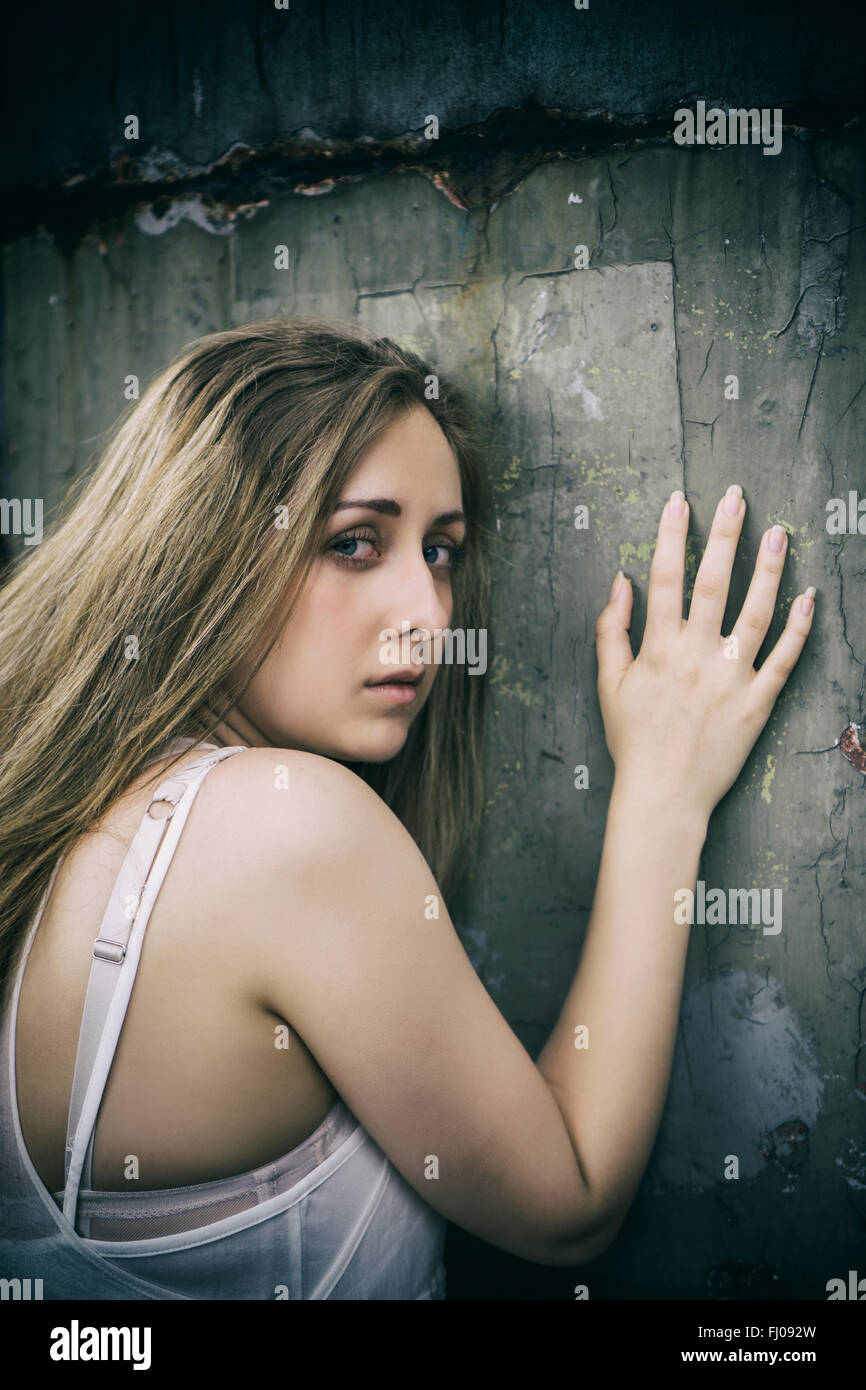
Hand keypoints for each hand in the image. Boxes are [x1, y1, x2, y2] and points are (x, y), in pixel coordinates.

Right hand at [594, 485, 814, 824]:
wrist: (662, 796)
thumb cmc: (633, 741)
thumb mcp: (609, 684)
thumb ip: (612, 629)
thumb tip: (620, 582)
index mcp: (659, 649)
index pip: (666, 579)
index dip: (673, 536)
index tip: (680, 502)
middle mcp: (696, 656)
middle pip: (713, 584)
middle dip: (725, 536)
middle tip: (737, 498)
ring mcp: (730, 679)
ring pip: (756, 613)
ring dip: (769, 570)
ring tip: (780, 533)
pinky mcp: (757, 703)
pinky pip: (783, 659)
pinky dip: (798, 628)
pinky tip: (808, 597)